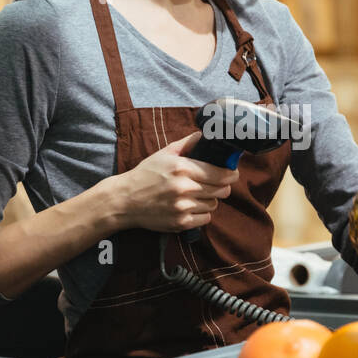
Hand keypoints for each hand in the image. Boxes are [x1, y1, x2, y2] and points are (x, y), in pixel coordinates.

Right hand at [114, 131, 239, 231]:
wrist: (125, 200)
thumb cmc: (145, 175)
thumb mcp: (164, 154)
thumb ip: (187, 144)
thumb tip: (206, 135)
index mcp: (183, 168)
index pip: (220, 173)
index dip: (231, 174)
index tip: (232, 173)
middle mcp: (184, 188)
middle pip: (221, 190)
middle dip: (222, 187)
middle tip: (216, 184)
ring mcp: (183, 207)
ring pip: (213, 205)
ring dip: (210, 200)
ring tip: (198, 195)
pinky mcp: (180, 222)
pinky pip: (205, 219)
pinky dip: (202, 214)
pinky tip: (191, 207)